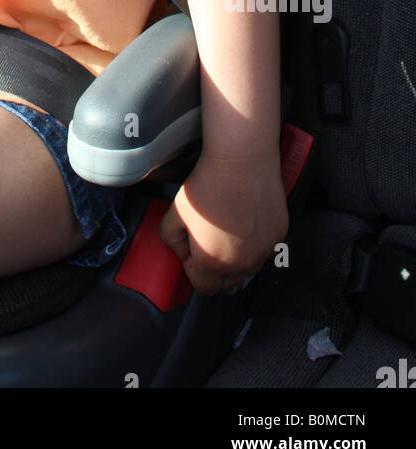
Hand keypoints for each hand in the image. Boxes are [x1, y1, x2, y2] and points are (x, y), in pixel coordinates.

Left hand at [157, 149, 288, 295]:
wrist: (242, 161)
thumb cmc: (210, 183)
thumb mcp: (174, 212)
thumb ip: (170, 240)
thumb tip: (181, 250)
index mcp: (213, 261)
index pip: (203, 287)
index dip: (193, 269)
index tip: (192, 250)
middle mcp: (242, 263)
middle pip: (226, 283)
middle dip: (215, 269)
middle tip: (209, 239)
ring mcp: (264, 251)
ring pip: (248, 268)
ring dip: (237, 257)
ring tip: (228, 226)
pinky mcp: (278, 235)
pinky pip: (264, 249)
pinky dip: (255, 241)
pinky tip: (245, 218)